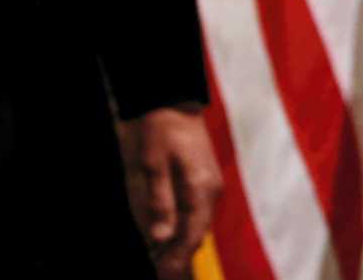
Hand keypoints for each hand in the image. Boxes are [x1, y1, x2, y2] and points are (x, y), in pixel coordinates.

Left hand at [127, 105, 222, 277]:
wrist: (171, 100)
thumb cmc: (159, 130)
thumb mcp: (152, 165)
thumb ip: (158, 201)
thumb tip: (160, 238)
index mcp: (200, 188)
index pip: (192, 235)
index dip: (177, 259)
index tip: (162, 276)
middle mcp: (210, 190)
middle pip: (196, 234)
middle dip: (179, 256)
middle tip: (160, 273)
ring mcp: (209, 185)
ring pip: (196, 224)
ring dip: (179, 243)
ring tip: (159, 261)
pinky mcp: (203, 180)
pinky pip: (195, 212)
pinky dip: (182, 227)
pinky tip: (165, 234)